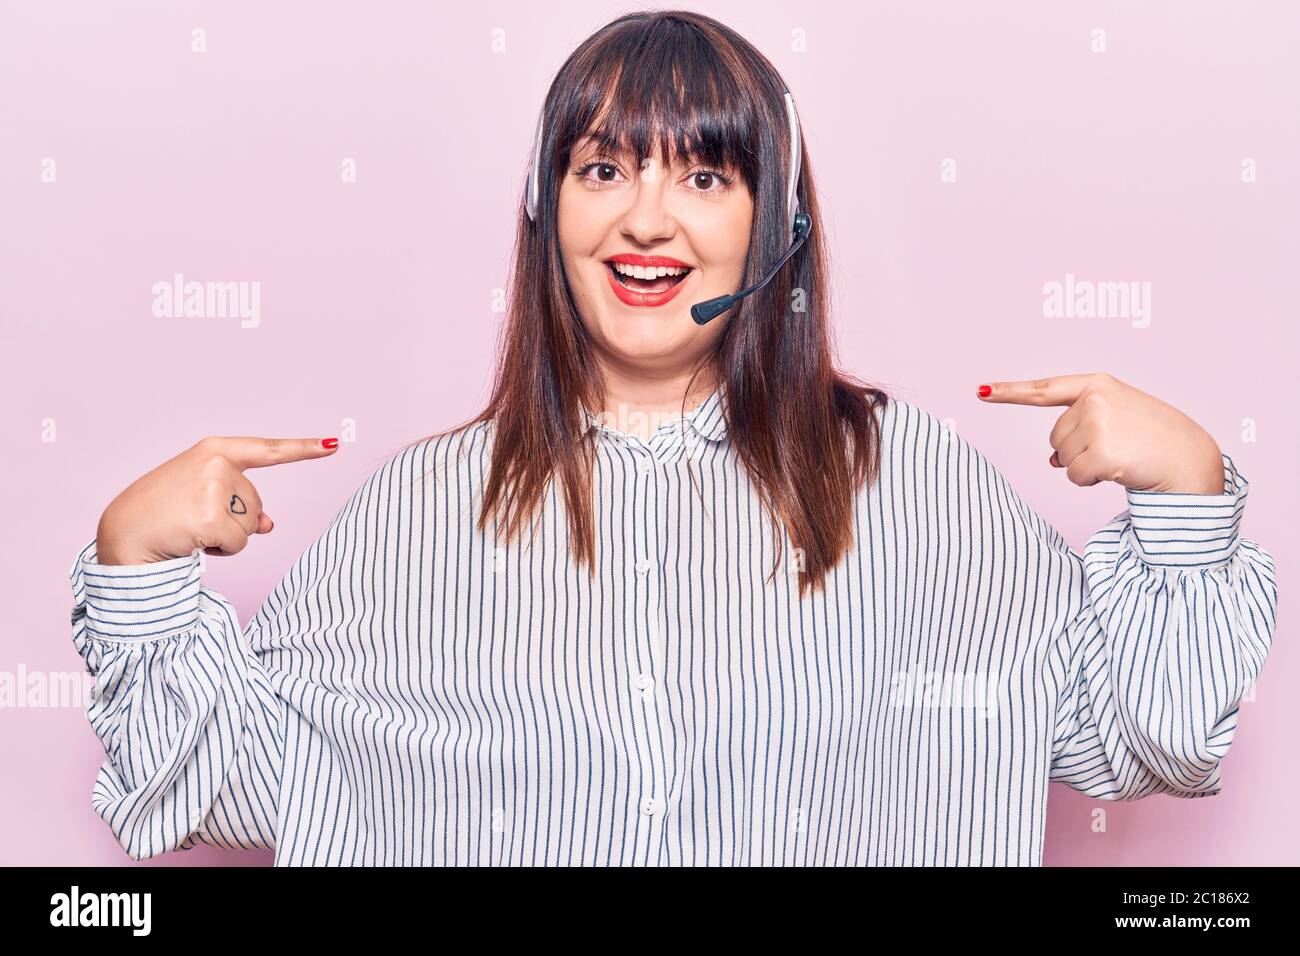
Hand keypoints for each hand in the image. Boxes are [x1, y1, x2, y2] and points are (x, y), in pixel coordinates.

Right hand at [95, 436, 339, 564]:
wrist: (123, 534)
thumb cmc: (162, 513)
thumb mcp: (202, 497)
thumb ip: (239, 502)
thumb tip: (271, 525)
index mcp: (215, 450)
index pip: (268, 450)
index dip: (304, 449)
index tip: (333, 445)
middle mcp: (216, 464)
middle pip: (257, 504)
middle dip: (234, 519)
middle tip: (194, 519)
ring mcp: (213, 489)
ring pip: (251, 525)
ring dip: (228, 536)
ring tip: (190, 528)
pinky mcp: (210, 517)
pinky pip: (240, 544)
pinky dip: (222, 551)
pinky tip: (193, 541)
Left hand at [976, 373, 1224, 494]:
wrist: (1193, 460)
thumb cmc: (1158, 440)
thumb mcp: (1120, 420)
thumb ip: (1082, 427)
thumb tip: (1052, 461)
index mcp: (1098, 384)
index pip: (1044, 389)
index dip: (1009, 392)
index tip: (981, 391)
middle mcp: (1095, 399)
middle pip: (1055, 437)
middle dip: (1078, 449)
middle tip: (1117, 448)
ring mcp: (1098, 424)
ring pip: (1062, 459)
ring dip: (1086, 466)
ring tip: (1123, 457)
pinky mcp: (1103, 453)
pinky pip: (1074, 477)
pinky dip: (1090, 482)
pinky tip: (1120, 472)